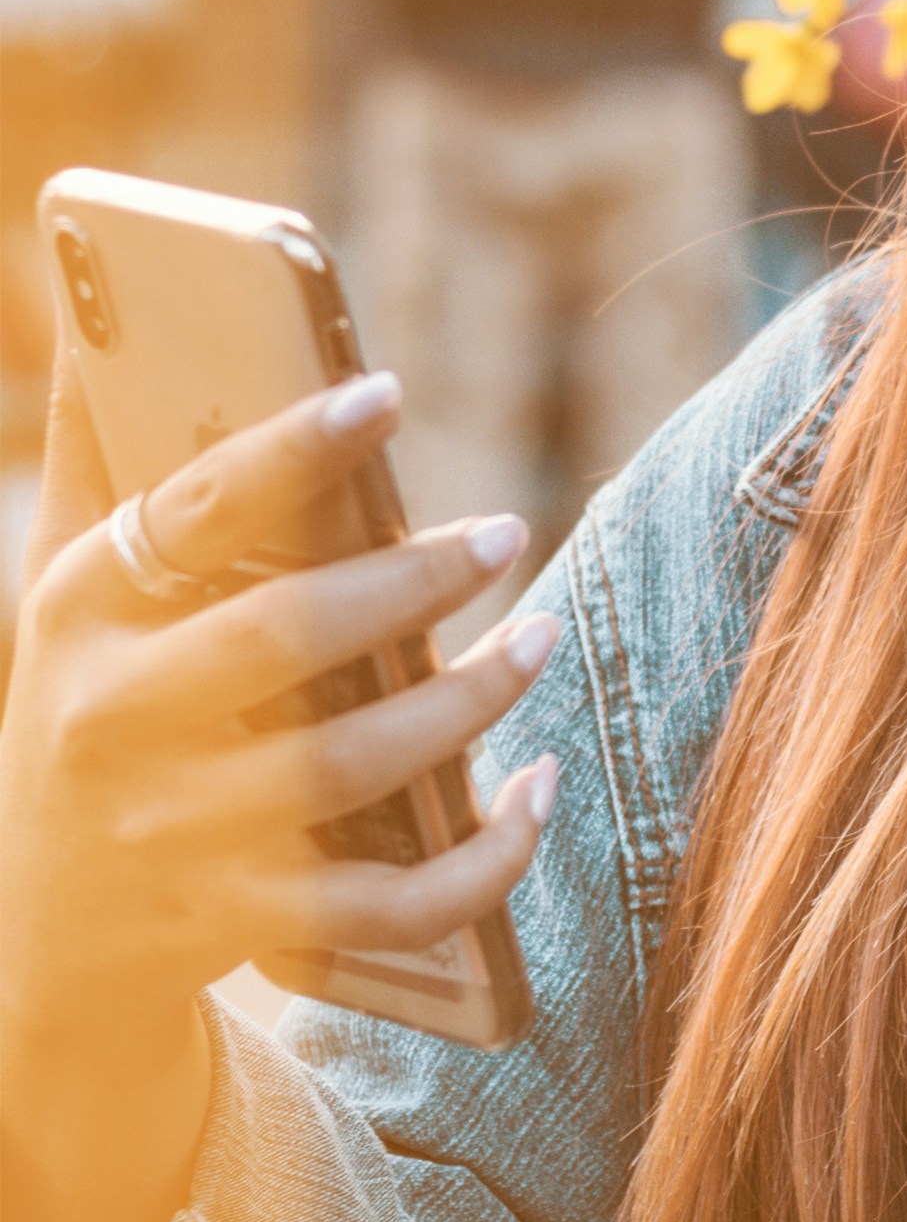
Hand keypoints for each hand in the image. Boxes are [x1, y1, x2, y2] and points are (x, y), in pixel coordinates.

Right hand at [0, 357, 558, 1059]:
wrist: (40, 939)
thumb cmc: (87, 708)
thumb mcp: (67, 586)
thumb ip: (103, 448)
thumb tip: (105, 283)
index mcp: (77, 615)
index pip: (190, 515)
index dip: (291, 451)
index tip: (387, 392)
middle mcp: (113, 725)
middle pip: (283, 642)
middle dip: (410, 582)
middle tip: (509, 532)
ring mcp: (177, 837)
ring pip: (349, 771)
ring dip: (468, 705)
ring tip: (541, 636)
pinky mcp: (245, 926)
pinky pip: (386, 909)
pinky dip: (481, 859)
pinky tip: (534, 790)